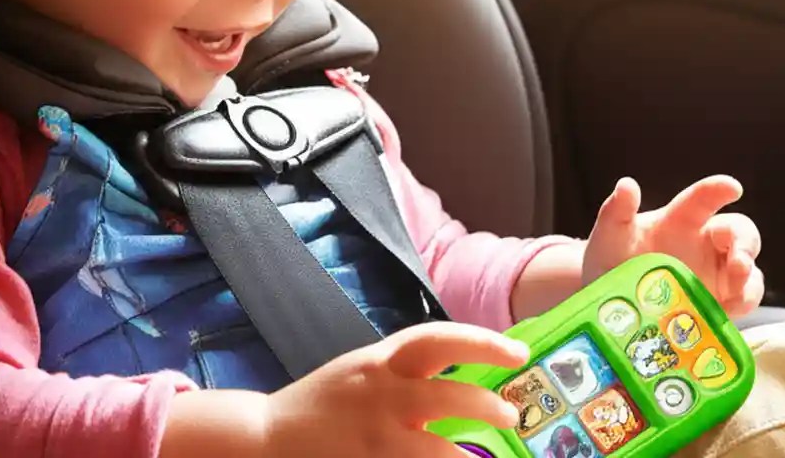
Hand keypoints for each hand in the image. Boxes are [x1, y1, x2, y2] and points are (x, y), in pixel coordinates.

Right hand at [262, 322, 528, 456]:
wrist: (266, 437)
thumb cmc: (323, 404)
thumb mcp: (363, 371)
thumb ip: (406, 373)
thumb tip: (463, 380)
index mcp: (381, 360)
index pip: (438, 338)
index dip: (483, 341)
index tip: (518, 351)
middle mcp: (381, 393)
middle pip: (448, 394)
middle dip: (487, 404)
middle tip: (511, 413)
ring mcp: (375, 436)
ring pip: (436, 448)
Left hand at [582, 175, 763, 316]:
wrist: (609, 309)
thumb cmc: (611, 262)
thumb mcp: (608, 239)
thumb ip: (615, 212)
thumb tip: (626, 184)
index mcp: (679, 221)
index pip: (701, 200)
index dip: (717, 190)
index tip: (732, 188)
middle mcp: (703, 243)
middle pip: (740, 232)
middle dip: (744, 243)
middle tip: (738, 262)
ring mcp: (715, 273)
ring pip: (749, 269)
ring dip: (747, 279)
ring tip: (733, 294)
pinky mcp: (720, 301)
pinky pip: (744, 299)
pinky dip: (741, 304)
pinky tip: (726, 311)